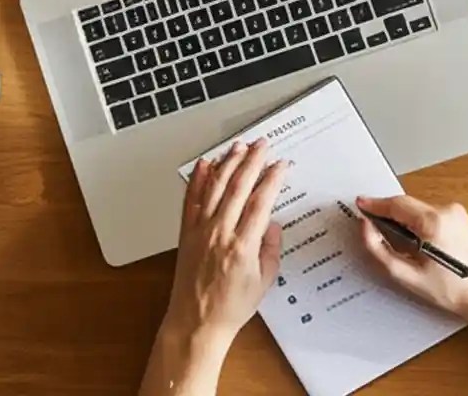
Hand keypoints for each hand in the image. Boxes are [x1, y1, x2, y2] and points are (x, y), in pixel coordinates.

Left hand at [163, 139, 288, 347]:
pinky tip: (204, 166)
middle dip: (252, 161)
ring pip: (214, 187)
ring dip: (228, 164)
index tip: (281, 165)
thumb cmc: (230, 307)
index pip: (261, 201)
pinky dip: (197, 180)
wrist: (196, 322)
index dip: (273, 178)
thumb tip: (272, 224)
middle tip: (262, 145)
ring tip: (238, 147)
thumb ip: (271, 249)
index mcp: (243, 245)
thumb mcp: (265, 281)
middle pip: (238, 187)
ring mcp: (200, 231)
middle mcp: (220, 233)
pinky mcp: (186, 234)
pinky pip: (191, 200)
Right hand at [357, 195, 467, 319]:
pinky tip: (416, 242)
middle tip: (372, 228)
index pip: (396, 204)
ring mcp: (455, 211)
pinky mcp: (459, 216)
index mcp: (434, 222)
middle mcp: (447, 210)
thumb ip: (379, 250)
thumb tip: (366, 228)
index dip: (374, 204)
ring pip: (417, 208)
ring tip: (399, 244)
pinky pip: (429, 213)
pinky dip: (417, 223)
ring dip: (403, 220)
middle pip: (406, 204)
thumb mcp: (407, 275)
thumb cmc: (452, 289)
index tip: (360, 205)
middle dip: (388, 213)